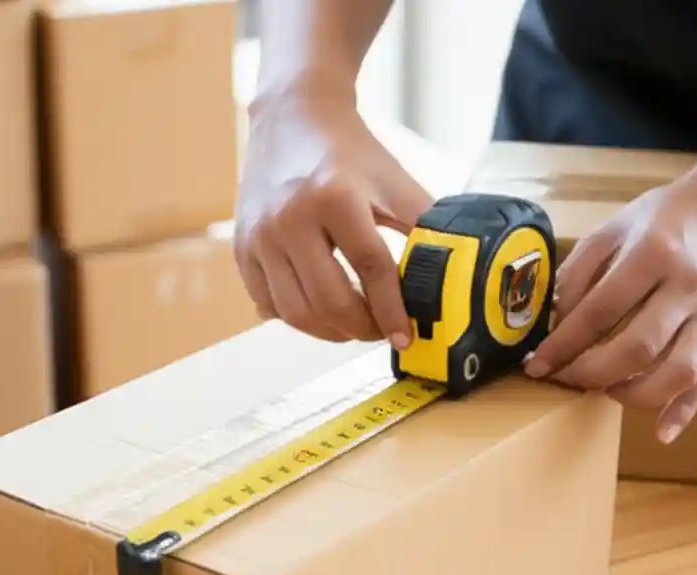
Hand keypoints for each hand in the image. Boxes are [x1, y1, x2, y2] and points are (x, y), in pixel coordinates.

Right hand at [235, 84, 432, 345]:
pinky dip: (298, 318)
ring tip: (354, 325)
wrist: (293, 117)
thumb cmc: (349, 153)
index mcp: (334, 196)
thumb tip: (454, 272)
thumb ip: (425, 225)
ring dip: (331, 331)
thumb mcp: (393, 182)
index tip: (405, 335)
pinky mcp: (242, 247)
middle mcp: (290, 217)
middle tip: (381, 331)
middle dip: (362, 328)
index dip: (392, 310)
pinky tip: (320, 310)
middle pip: (329, 300)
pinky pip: (269, 304)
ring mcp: (260, 235)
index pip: (370, 269)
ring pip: (296, 312)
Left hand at [524, 169, 696, 442]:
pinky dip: (684, 410)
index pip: (599, 312)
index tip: (536, 363)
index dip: (563, 344)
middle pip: (637, 348)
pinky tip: (661, 431)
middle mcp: (687, 287)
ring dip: (634, 394)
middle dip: (591, 374)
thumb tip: (551, 321)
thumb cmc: (667, 217)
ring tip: (606, 390)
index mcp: (653, 254)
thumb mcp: (614, 228)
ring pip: (677, 373)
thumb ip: (578, 272)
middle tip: (565, 378)